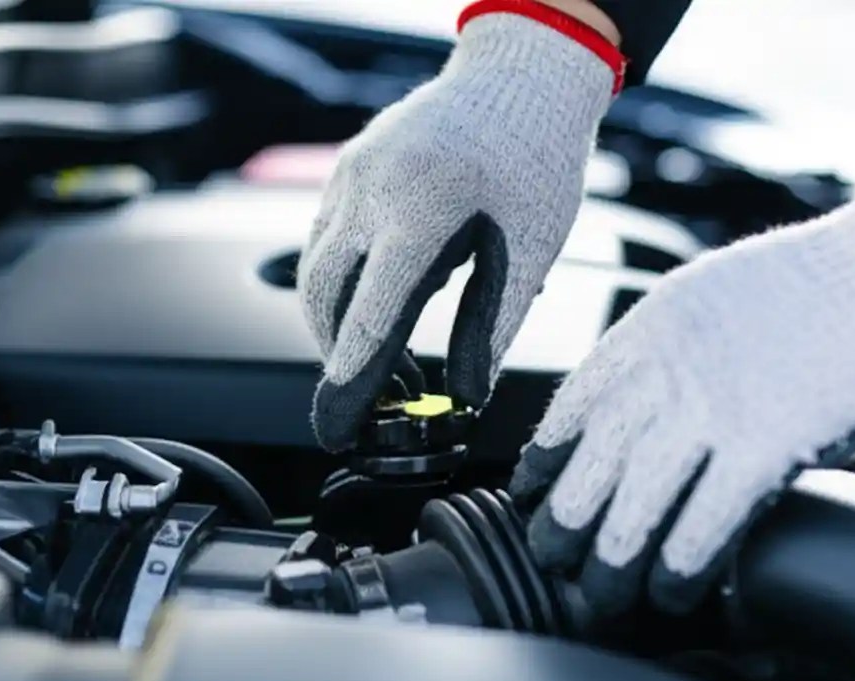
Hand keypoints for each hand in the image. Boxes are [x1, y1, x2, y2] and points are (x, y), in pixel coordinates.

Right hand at [299, 3, 622, 450]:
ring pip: (317, 270)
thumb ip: (491, 327)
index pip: (370, 321)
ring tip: (379, 352)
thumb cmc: (537, 161)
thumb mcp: (530, 252)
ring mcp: (351, 173)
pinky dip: (339, 280)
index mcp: (421, 213)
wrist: (522, 78)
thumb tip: (468, 394)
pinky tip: (375, 298)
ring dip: (336, 321)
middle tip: (369, 392)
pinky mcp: (347, 166)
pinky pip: (325, 237)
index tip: (336, 427)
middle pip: (326, 301)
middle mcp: (372, 191)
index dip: (351, 383)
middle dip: (337, 356)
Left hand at [510, 164, 854, 615]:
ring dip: (611, 563)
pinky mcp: (770, 444)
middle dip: (561, 525)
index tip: (532, 494)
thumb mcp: (707, 293)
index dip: (544, 462)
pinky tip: (673, 591)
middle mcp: (667, 370)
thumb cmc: (819, 278)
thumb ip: (665, 344)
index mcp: (649, 329)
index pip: (569, 407)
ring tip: (601, 596)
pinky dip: (681, 567)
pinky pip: (705, 524)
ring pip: (634, 506)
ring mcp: (714, 409)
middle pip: (588, 467)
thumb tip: (641, 391)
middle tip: (552, 560)